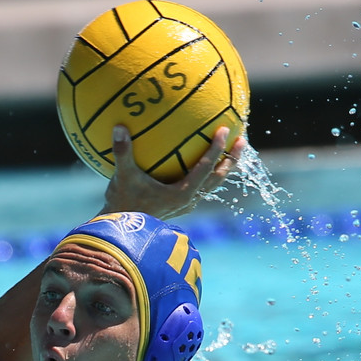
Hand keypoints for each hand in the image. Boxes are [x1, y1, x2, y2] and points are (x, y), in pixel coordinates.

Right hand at [102, 125, 246, 219]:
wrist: (122, 233)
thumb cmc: (123, 204)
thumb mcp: (123, 177)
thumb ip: (122, 152)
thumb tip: (118, 127)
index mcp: (182, 193)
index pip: (205, 167)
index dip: (216, 148)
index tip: (225, 130)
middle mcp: (189, 200)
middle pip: (218, 177)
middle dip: (231, 158)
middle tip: (241, 139)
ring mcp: (186, 204)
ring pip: (212, 184)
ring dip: (223, 167)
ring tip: (231, 150)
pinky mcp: (180, 205)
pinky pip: (200, 185)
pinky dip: (206, 172)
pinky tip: (201, 161)